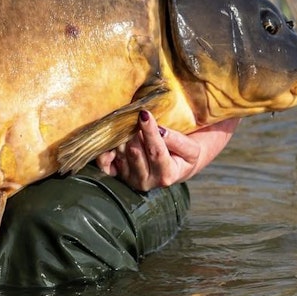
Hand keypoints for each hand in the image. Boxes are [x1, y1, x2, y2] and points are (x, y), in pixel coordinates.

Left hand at [95, 111, 238, 191]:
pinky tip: (112, 138)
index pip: (156, 151)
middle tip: (133, 115)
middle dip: (134, 132)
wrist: (175, 169)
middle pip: (135, 152)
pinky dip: (105, 150)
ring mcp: (130, 180)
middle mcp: (146, 181)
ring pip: (121, 154)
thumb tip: (159, 130)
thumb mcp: (190, 149)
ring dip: (121, 136)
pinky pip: (106, 164)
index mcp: (166, 175)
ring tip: (125, 122)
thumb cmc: (184, 157)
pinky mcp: (118, 176)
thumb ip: (176, 141)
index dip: (149, 132)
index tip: (144, 114)